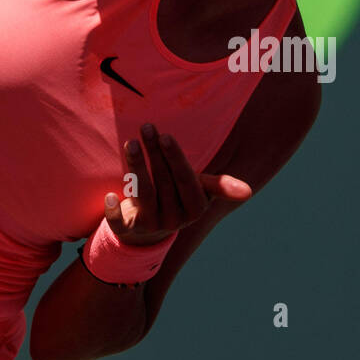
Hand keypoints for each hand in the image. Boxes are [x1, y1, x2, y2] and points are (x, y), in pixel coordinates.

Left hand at [105, 123, 251, 245]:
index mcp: (195, 209)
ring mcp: (152, 226)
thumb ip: (219, 186)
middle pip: (163, 182)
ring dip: (136, 167)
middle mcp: (175, 220)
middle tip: (146, 127)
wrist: (149, 231)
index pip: (185, 180)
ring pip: (143, 194)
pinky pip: (120, 223)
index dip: (176, 158)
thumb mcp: (198, 191)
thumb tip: (249, 192)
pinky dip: (114, 211)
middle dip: (154, 154)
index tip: (167, 136)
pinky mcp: (129, 231)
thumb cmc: (176, 198)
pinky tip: (110, 195)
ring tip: (130, 143)